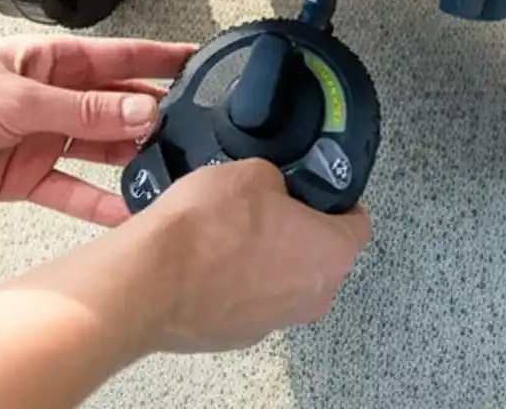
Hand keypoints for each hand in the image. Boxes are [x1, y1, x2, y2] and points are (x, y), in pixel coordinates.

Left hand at [0, 35, 194, 226]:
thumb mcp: (17, 98)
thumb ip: (82, 110)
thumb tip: (141, 112)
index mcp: (54, 63)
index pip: (124, 59)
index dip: (164, 60)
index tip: (203, 63)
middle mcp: (56, 99)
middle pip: (120, 108)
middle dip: (157, 118)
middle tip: (193, 132)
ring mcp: (45, 139)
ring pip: (105, 151)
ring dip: (134, 161)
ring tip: (169, 173)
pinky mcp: (28, 177)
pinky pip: (76, 191)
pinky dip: (101, 204)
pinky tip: (128, 213)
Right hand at [103, 158, 370, 353]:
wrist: (149, 279)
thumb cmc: (205, 229)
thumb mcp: (253, 171)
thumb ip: (278, 180)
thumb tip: (272, 187)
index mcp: (331, 253)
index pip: (357, 223)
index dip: (339, 201)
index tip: (320, 192)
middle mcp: (313, 295)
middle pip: (321, 255)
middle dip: (299, 231)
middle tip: (267, 207)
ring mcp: (277, 321)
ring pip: (285, 280)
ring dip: (267, 258)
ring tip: (230, 232)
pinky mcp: (240, 335)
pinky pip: (250, 300)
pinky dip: (237, 283)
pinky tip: (210, 261)